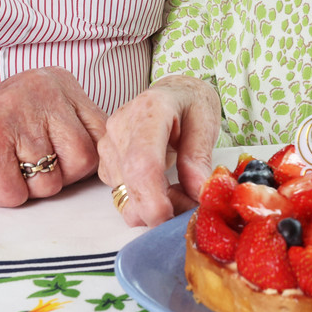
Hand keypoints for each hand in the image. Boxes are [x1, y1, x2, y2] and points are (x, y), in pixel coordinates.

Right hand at [0, 67, 105, 206]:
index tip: (46, 163)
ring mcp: (11, 110)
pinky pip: (13, 195)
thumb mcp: (38, 123)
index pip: (102, 140)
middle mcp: (40, 88)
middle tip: (14, 164)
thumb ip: (76, 135)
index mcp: (59, 83)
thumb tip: (124, 166)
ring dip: (18, 188)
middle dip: (50, 180)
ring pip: (48, 185)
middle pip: (81, 164)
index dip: (76, 166)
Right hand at [98, 74, 220, 226]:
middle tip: (190, 210)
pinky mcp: (106, 162)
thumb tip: (198, 194)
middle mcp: (120, 126)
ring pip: (125, 196)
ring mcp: (108, 145)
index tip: (171, 218)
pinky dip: (144, 204)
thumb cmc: (190, 104)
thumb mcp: (206, 122)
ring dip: (154, 208)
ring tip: (181, 192)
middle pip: (131, 183)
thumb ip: (199, 158)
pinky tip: (164, 189)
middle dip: (160, 210)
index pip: (142, 161)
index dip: (153, 197)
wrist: (171, 93)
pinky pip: (122, 196)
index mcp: (149, 110)